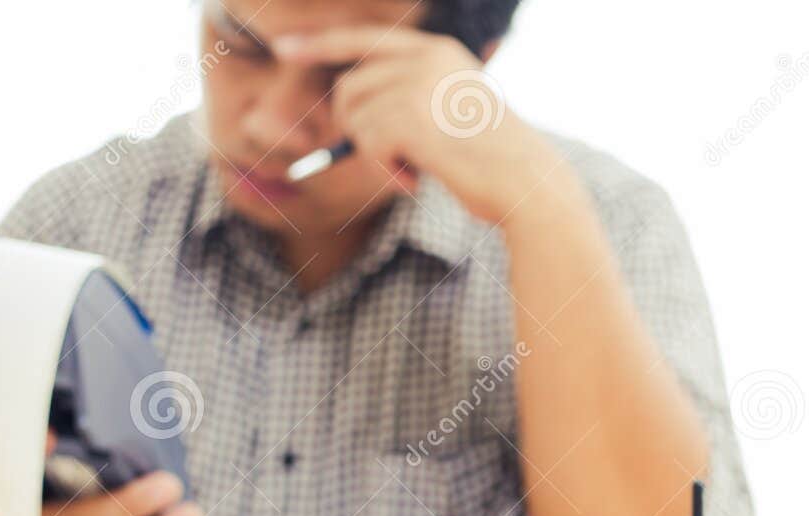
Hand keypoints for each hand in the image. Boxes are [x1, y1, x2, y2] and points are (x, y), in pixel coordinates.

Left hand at [274, 26, 565, 223]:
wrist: (524, 185)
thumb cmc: (490, 162)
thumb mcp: (451, 112)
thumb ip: (408, 96)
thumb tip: (348, 103)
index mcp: (437, 51)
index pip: (363, 37)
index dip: (319, 42)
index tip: (284, 48)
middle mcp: (426, 58)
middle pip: (350, 86)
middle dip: (356, 128)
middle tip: (394, 158)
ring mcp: (418, 84)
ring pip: (354, 116)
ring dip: (375, 152)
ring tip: (414, 167)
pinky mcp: (411, 116)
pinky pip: (368, 144)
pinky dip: (384, 171)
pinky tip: (415, 179)